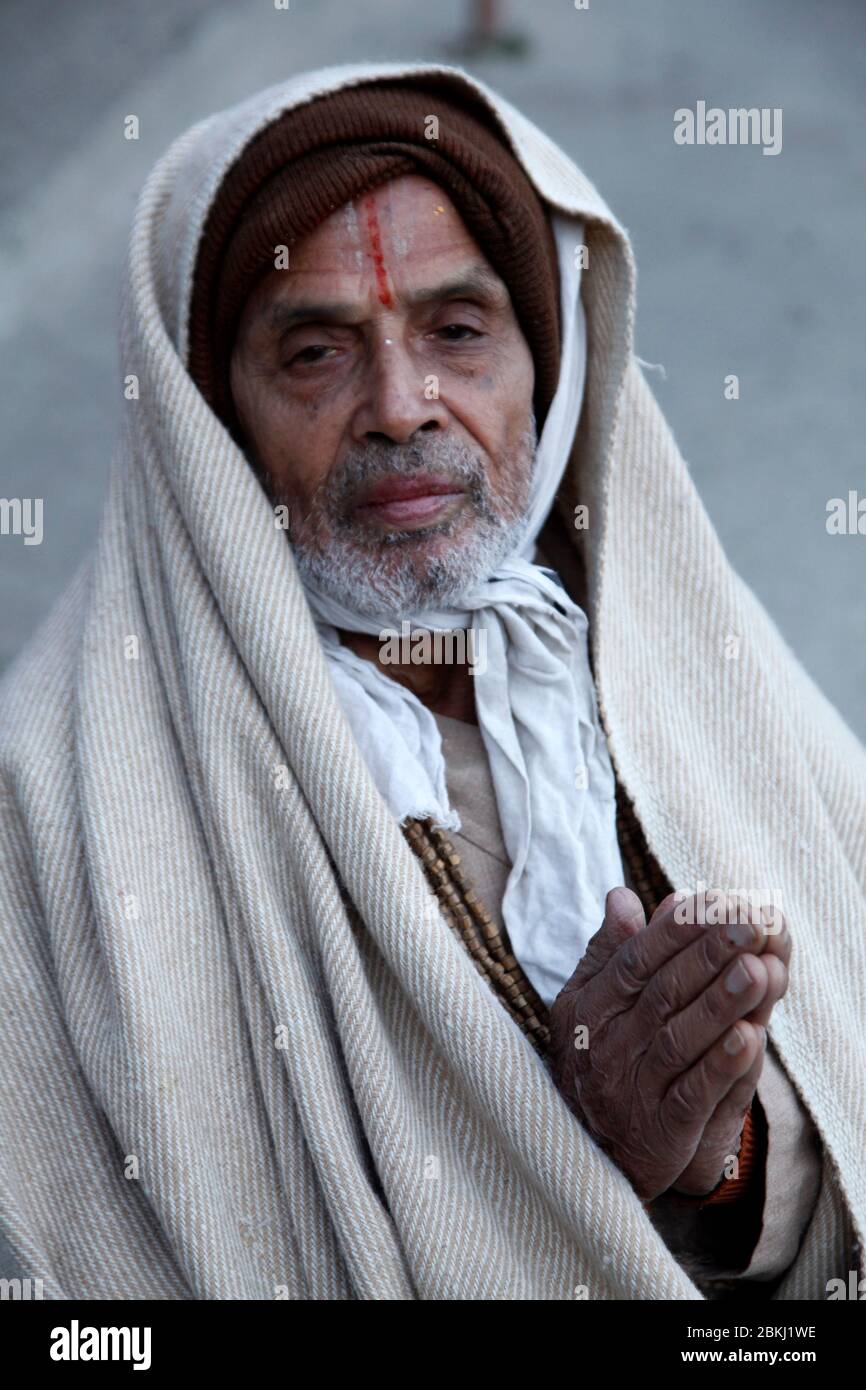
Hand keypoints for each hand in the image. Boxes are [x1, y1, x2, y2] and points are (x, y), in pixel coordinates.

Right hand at [549, 887, 790, 1200]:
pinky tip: (750, 1038)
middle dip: (709, 956)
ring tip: (758, 970)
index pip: (636, 960)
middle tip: (749, 923)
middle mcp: (609, 1046)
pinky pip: (692, 1096)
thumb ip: (608, 952)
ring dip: (720, 1005)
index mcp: (593, 1007)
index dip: (675, 931)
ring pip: (679, 1041)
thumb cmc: (598, 1059)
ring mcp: (634, 1090)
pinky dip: (720, 1067)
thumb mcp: (589, 1004)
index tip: (715, 900)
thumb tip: (623, 897)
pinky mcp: (662, 1133)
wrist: (590, 1153)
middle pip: (663, 994)